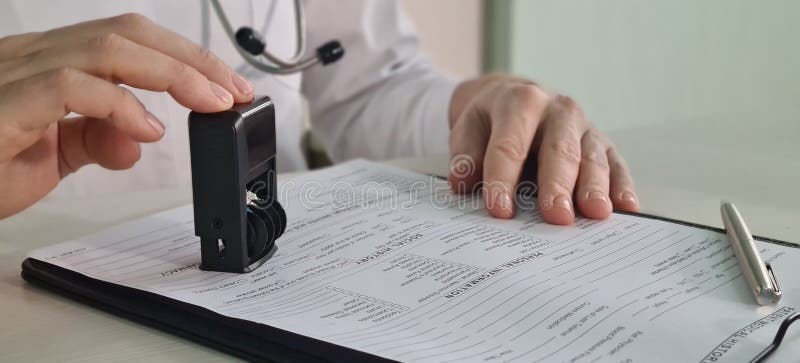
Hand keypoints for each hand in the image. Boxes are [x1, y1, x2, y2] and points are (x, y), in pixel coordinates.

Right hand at [0, 13, 254, 218]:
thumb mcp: (50, 156)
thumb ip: (94, 139)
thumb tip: (139, 136)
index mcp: (49, 65)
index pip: (127, 39)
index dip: (183, 57)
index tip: (227, 86)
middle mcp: (32, 58)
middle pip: (127, 33)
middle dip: (191, 60)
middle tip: (233, 91)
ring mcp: (15, 75)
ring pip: (107, 48)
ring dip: (170, 74)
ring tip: (209, 103)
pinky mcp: (4, 104)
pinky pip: (68, 87)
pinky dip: (117, 104)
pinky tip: (146, 129)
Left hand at [447, 75, 638, 224]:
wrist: (517, 98)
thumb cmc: (492, 121)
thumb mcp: (468, 129)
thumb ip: (465, 156)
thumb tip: (463, 183)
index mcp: (520, 102)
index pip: (509, 146)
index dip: (502, 180)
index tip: (500, 211)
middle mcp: (558, 110)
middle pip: (558, 151)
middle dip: (557, 185)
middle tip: (557, 216)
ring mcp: (585, 127)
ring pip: (592, 157)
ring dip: (595, 187)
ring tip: (595, 214)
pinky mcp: (603, 143)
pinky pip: (616, 164)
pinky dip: (622, 186)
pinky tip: (626, 207)